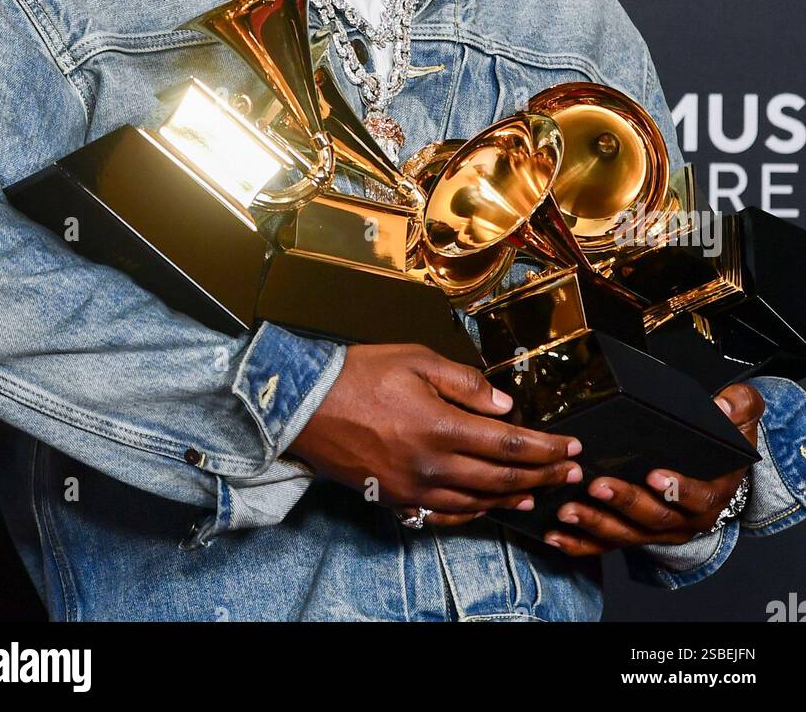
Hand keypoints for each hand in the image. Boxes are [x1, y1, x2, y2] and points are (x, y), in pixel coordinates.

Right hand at [288, 343, 583, 527]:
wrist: (305, 405)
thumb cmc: (360, 374)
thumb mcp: (418, 360)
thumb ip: (465, 383)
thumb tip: (504, 404)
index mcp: (441, 426)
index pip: (509, 445)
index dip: (546, 449)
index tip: (571, 447)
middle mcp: (432, 465)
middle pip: (501, 479)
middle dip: (542, 475)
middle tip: (570, 473)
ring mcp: (413, 489)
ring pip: (477, 502)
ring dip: (513, 498)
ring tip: (538, 491)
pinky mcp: (396, 499)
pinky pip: (444, 515)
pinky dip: (473, 513)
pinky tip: (486, 506)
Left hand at [541, 382, 764, 555]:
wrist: (716, 478)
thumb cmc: (722, 447)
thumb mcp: (740, 423)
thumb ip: (738, 408)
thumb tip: (722, 404)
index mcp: (711, 494)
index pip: (697, 496)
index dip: (677, 489)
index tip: (654, 476)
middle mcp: (684, 519)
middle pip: (654, 517)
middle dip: (624, 502)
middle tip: (597, 486)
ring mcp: (657, 531)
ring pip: (626, 534)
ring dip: (596, 524)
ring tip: (567, 510)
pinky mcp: (634, 534)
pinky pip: (607, 544)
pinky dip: (581, 543)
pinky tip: (556, 535)